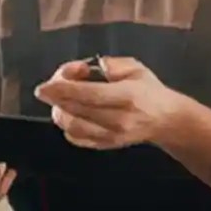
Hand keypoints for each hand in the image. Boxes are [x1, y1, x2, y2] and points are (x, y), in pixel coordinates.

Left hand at [33, 57, 186, 149]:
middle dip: (57, 97)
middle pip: (77, 110)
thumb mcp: (136, 68)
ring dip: (60, 111)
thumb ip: (114, 64)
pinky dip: (66, 126)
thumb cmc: (149, 90)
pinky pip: (77, 139)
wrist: (166, 120)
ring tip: (61, 99)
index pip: (89, 94)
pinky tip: (70, 114)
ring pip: (73, 127)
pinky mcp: (106, 146)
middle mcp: (118, 119)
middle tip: (51, 86)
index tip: (44, 86)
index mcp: (127, 96)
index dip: (64, 90)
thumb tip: (92, 68)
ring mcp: (112, 136)